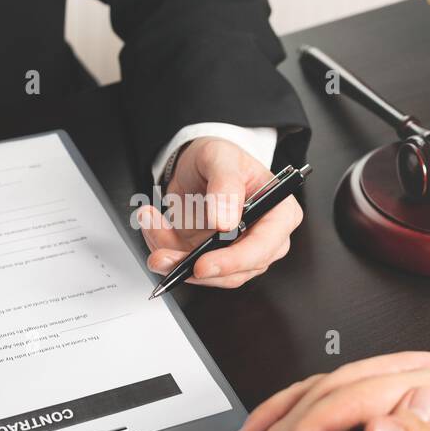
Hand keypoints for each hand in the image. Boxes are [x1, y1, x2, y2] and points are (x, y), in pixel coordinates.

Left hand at [138, 136, 301, 287]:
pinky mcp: (210, 257)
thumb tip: (226, 222)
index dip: (235, 261)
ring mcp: (236, 252)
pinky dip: (164, 248)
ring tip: (150, 224)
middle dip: (193, 266)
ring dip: (172, 257)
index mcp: (279, 213)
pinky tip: (152, 223)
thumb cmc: (220, 158)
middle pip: (235, 271)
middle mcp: (262, 239)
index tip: (204, 263)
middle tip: (162, 255)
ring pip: (207, 274)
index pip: (265, 246)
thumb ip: (226, 184)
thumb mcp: (221, 156)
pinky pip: (185, 265)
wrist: (197, 164)